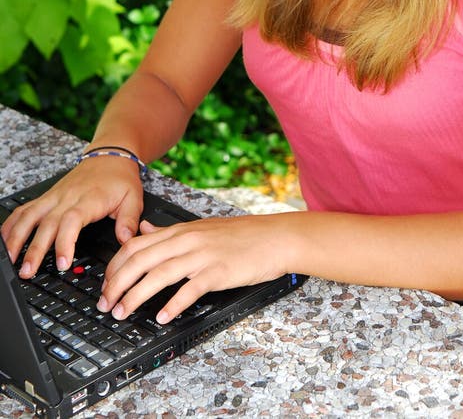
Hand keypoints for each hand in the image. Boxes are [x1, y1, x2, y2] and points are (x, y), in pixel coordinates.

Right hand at [0, 158, 143, 277]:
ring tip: (9, 260)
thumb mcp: (134, 198)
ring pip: (30, 215)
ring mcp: (54, 196)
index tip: (62, 263)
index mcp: (89, 199)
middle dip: (34, 249)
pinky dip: (12, 223)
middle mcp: (67, 197)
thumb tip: (125, 240)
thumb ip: (129, 221)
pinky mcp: (47, 197)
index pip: (71, 221)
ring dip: (17, 237)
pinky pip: (25, 209)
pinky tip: (4, 238)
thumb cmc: (120, 179)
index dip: (64, 242)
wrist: (110, 156)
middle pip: (46, 223)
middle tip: (28, 271)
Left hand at [97, 213, 289, 324]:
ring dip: (136, 296)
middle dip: (117, 284)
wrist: (275, 237)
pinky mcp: (218, 271)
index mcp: (181, 230)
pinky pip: (190, 289)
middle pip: (140, 260)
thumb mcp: (201, 227)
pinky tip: (162, 317)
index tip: (105, 285)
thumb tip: (144, 230)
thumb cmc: (241, 235)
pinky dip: (173, 304)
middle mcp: (188, 240)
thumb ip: (170, 232)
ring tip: (123, 313)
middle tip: (106, 304)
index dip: (114, 266)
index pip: (136, 244)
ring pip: (159, 274)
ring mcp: (202, 255)